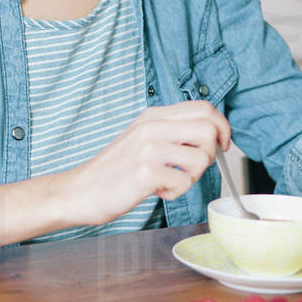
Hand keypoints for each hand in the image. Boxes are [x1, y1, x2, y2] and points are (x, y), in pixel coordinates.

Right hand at [71, 100, 230, 225]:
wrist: (79, 191)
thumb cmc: (115, 170)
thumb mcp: (142, 138)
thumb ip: (172, 131)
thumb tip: (210, 135)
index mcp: (154, 116)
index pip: (205, 107)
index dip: (222, 127)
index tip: (221, 146)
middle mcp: (152, 126)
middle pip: (210, 130)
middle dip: (210, 155)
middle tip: (191, 169)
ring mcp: (148, 148)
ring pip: (202, 158)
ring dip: (192, 177)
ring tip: (170, 181)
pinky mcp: (145, 172)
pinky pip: (184, 183)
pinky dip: (175, 193)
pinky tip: (156, 191)